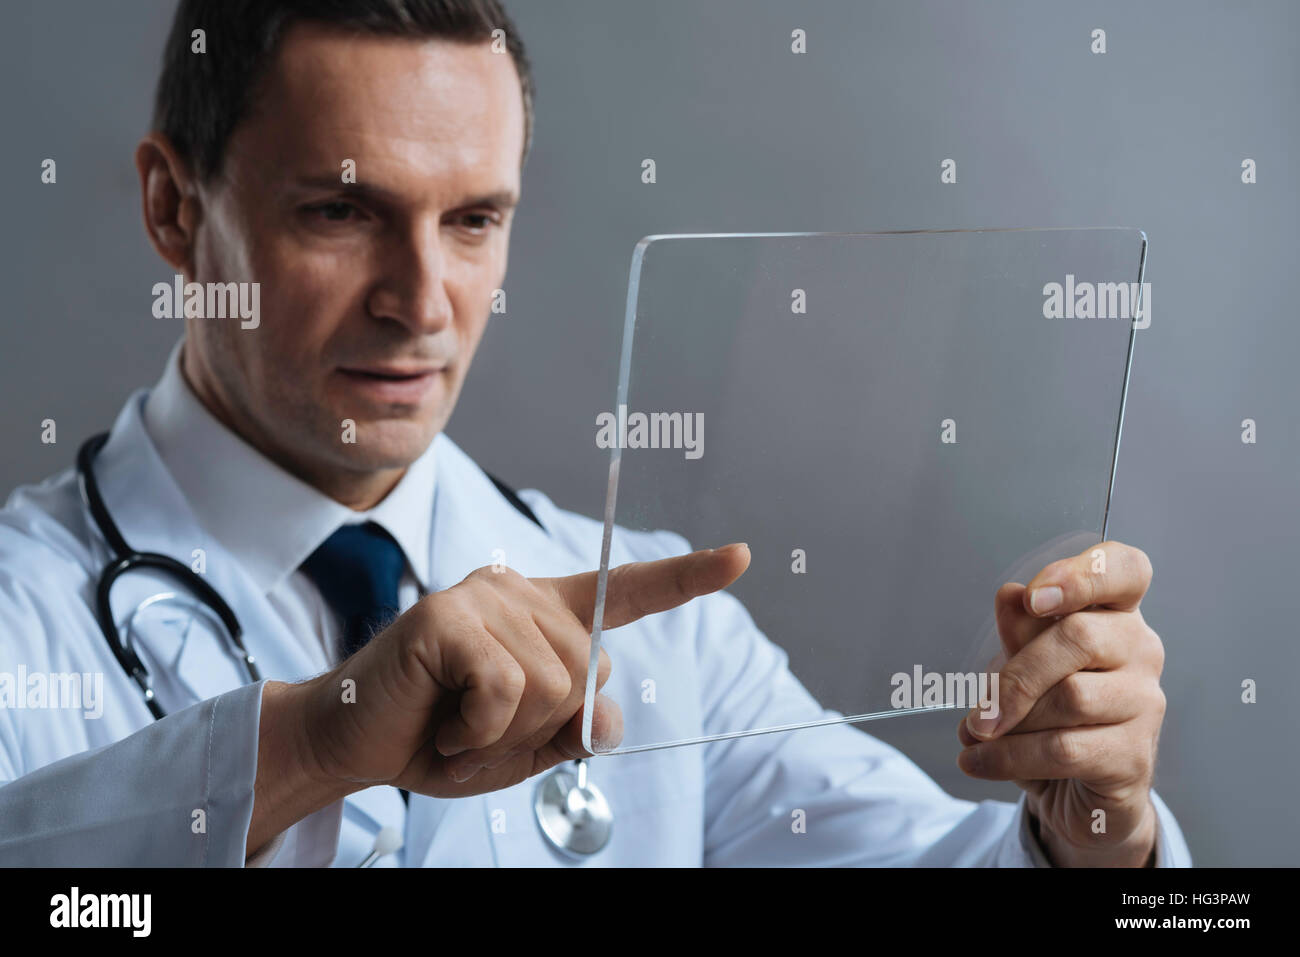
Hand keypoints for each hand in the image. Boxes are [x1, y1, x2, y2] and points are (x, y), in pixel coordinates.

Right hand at [297, 543, 750, 798]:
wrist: (358, 745)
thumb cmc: (443, 737)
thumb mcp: (526, 746)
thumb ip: (573, 728)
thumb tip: (607, 718)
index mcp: (545, 616)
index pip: (625, 593)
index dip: (688, 578)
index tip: (742, 557)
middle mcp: (520, 592)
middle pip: (588, 670)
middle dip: (540, 725)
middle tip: (481, 728)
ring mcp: (484, 596)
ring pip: (552, 685)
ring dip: (505, 733)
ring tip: (460, 724)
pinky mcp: (447, 616)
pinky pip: (506, 689)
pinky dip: (479, 731)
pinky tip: (444, 723)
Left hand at [956, 541, 1165, 866]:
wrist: (1076, 791)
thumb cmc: (1049, 713)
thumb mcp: (1023, 665)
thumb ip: (1019, 631)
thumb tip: (1009, 595)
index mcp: (1114, 613)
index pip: (1124, 570)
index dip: (1082, 576)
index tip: (1032, 597)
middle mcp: (1141, 650)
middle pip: (1080, 636)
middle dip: (1017, 674)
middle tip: (978, 709)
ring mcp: (1145, 702)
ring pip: (1071, 697)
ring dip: (1011, 722)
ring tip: (978, 736)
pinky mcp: (1135, 755)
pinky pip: (1065, 748)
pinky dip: (1010, 756)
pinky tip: (979, 761)